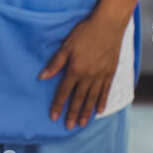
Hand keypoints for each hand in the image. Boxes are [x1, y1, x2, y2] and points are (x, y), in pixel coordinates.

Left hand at [41, 13, 126, 128]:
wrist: (108, 26)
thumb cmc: (84, 33)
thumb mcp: (66, 46)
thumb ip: (55, 63)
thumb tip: (42, 77)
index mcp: (75, 70)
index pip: (64, 92)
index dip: (58, 105)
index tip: (54, 117)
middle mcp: (89, 76)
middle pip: (79, 98)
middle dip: (72, 113)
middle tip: (68, 127)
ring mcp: (101, 76)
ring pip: (92, 98)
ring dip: (86, 112)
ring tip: (81, 123)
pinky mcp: (111, 73)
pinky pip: (106, 91)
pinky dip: (102, 102)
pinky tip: (99, 111)